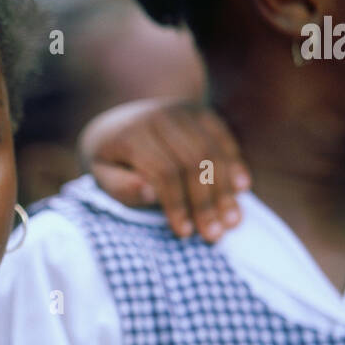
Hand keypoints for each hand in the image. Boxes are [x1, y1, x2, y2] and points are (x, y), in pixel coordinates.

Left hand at [79, 98, 249, 242]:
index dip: (177, 205)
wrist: (116, 126)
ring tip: (232, 221)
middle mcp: (159, 116)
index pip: (163, 172)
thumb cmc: (111, 162)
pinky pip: (223, 137)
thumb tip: (150, 192)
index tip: (184, 233)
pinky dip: (234, 163)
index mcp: (131, 134)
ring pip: (212, 152)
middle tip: (215, 234)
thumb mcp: (102, 177)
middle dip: (206, 203)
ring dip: (225, 189)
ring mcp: (182, 111)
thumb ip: (122, 188)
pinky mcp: (199, 112)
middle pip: (193, 162)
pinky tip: (242, 188)